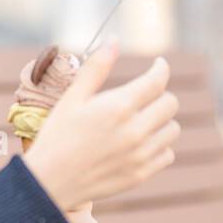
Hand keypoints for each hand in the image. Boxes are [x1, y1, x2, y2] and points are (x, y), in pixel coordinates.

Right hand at [22, 40, 179, 209]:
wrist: (50, 182)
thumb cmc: (56, 136)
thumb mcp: (71, 98)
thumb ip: (96, 68)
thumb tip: (113, 40)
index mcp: (118, 107)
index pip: (157, 80)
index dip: (160, 68)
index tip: (158, 65)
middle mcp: (135, 130)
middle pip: (170, 103)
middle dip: (160, 93)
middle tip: (146, 94)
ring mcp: (140, 155)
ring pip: (172, 129)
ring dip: (162, 120)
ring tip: (142, 119)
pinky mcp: (141, 174)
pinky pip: (167, 154)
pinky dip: (159, 145)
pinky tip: (141, 142)